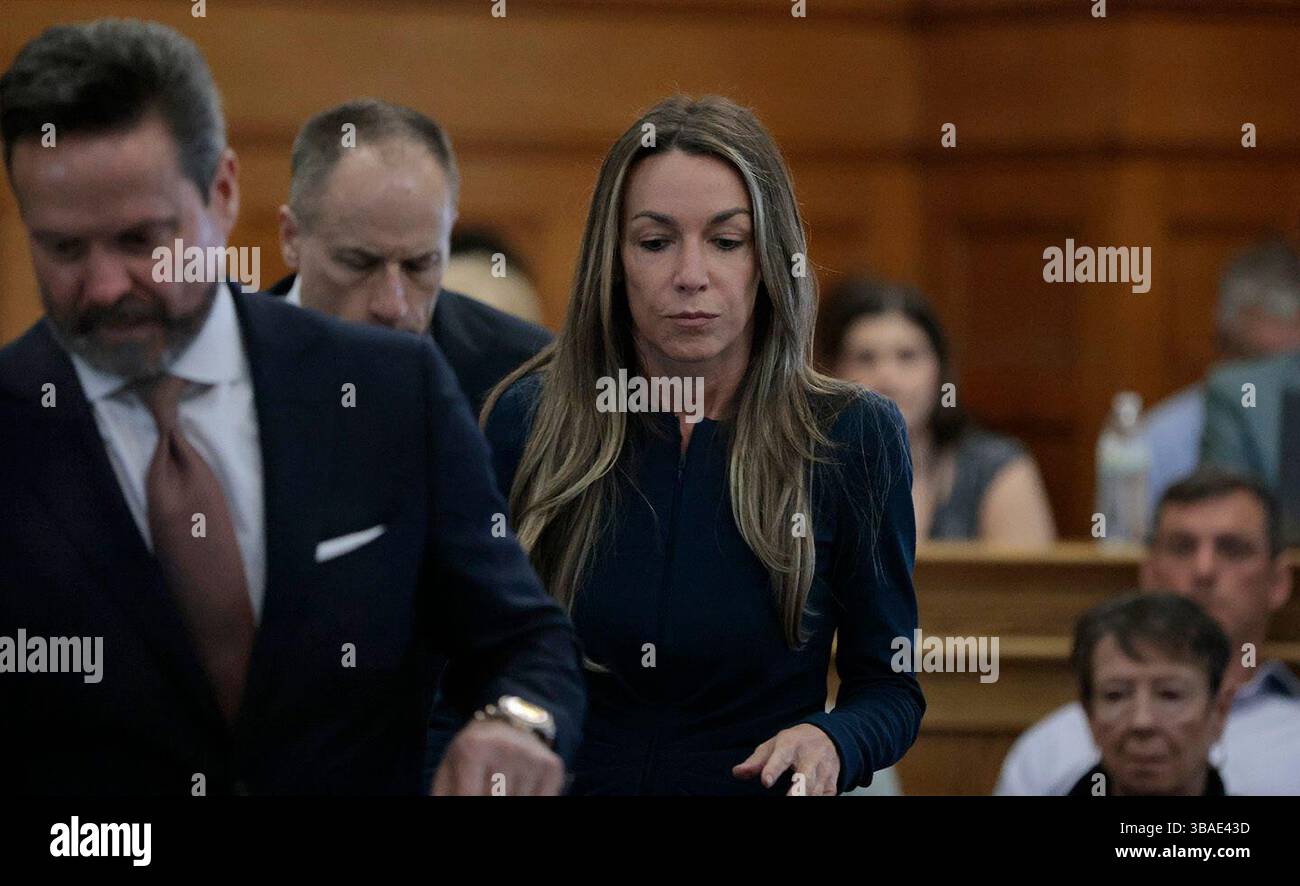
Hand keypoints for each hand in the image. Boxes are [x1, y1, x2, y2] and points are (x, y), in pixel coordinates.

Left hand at [431, 719, 564, 795]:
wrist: (512, 723)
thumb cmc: (475, 754)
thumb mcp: (450, 768)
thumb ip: (445, 794)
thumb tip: (439, 802)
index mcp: (472, 749)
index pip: (468, 797)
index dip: (467, 800)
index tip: (469, 794)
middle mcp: (505, 749)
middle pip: (495, 801)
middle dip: (487, 798)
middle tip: (486, 787)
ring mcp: (531, 758)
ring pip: (519, 803)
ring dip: (509, 799)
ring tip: (501, 787)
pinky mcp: (552, 767)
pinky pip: (543, 801)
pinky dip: (529, 799)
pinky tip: (519, 788)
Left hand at [732, 724, 839, 795]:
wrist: (829, 735)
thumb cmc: (796, 742)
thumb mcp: (773, 745)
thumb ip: (755, 761)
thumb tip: (737, 773)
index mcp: (791, 745)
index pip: (781, 757)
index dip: (773, 769)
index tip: (765, 781)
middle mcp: (810, 757)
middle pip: (805, 777)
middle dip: (798, 791)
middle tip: (789, 799)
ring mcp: (824, 771)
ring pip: (816, 790)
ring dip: (806, 797)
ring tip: (793, 800)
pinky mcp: (832, 783)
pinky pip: (827, 796)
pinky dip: (818, 799)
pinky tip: (809, 799)